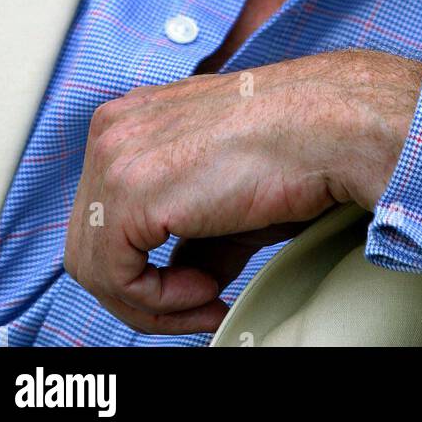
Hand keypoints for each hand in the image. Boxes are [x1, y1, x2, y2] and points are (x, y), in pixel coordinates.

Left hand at [63, 49, 421, 333]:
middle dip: (143, 290)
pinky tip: (206, 291)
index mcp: (132, 118)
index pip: (104, 212)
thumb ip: (189, 235)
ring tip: (207, 299)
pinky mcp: (131, 189)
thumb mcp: (224, 195)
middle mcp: (114, 129)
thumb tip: (183, 279)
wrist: (330, 127)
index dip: (145, 264)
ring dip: (152, 303)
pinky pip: (114, 278)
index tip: (198, 287)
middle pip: (91, 241)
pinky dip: (157, 302)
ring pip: (94, 266)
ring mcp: (116, 156)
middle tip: (202, 303)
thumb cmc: (293, 147)